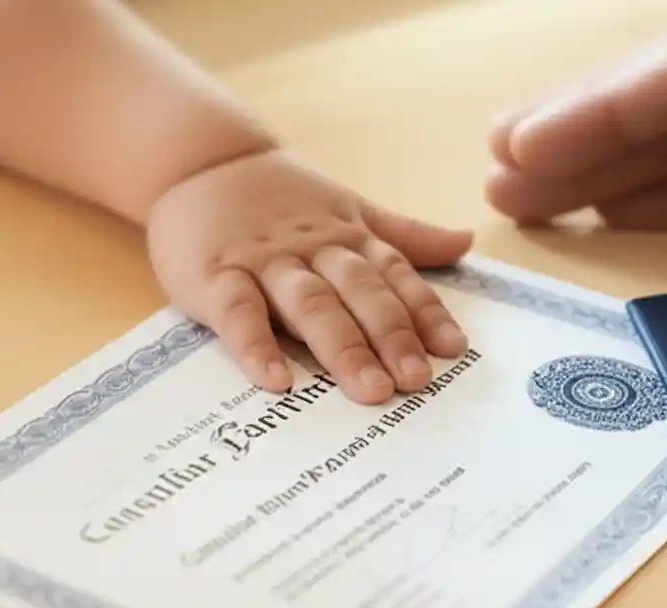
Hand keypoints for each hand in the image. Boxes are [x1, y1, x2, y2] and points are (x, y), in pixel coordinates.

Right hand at [147, 148, 471, 403]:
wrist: (200, 160)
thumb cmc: (282, 198)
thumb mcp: (349, 208)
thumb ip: (405, 235)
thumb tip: (467, 241)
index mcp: (348, 236)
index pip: (394, 275)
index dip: (425, 312)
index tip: (452, 349)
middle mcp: (312, 249)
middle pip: (359, 293)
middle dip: (390, 336)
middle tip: (415, 380)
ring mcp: (264, 262)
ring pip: (309, 304)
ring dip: (342, 346)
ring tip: (369, 388)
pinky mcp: (214, 275)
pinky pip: (237, 312)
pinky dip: (255, 345)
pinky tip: (275, 380)